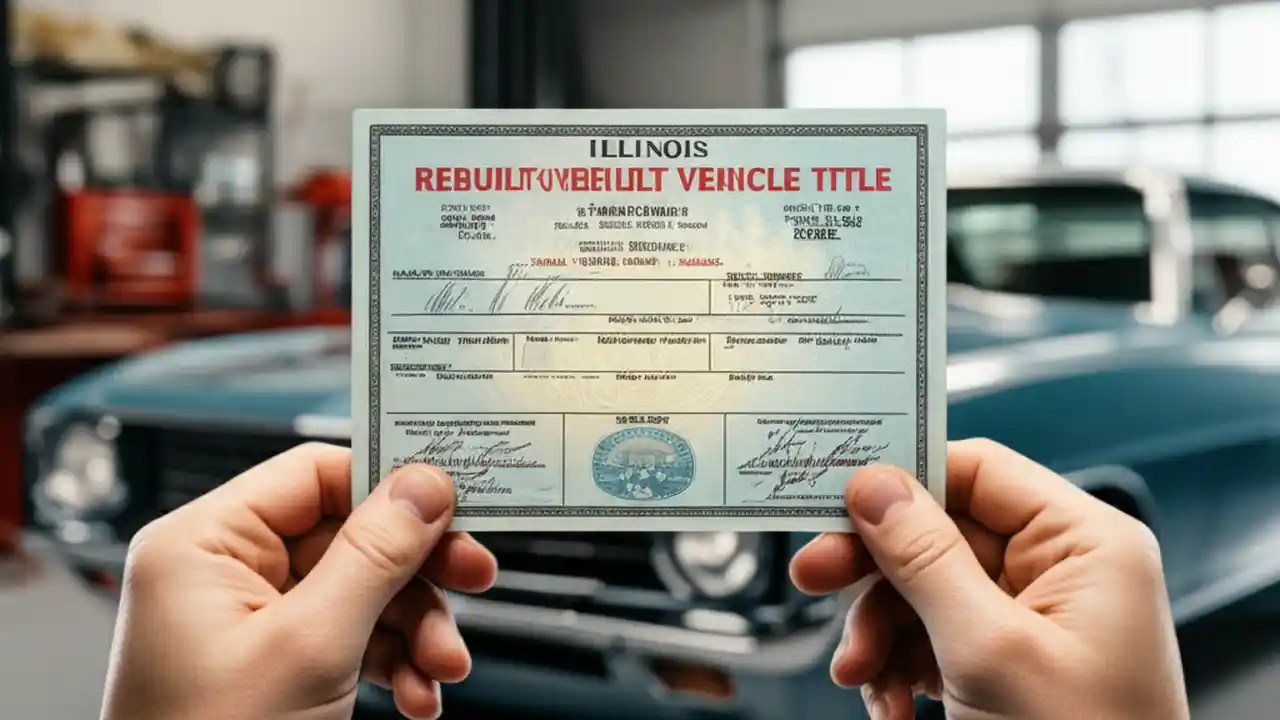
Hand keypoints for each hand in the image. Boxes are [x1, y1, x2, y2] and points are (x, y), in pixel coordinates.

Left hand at [100, 443, 497, 719]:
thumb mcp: (311, 644)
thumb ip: (374, 556)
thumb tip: (424, 485)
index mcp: (203, 544)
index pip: (315, 475)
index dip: (390, 484)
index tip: (455, 502)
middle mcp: (222, 573)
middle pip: (350, 536)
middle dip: (417, 574)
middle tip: (475, 577)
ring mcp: (249, 622)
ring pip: (361, 592)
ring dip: (415, 631)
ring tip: (444, 668)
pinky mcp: (273, 665)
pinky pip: (350, 638)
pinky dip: (392, 664)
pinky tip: (418, 695)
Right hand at [790, 439, 1189, 719]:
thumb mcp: (988, 649)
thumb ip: (925, 559)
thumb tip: (875, 485)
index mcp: (1087, 545)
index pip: (978, 472)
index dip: (904, 479)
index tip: (836, 497)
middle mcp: (1063, 573)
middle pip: (940, 532)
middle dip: (875, 569)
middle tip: (814, 576)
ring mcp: (1035, 621)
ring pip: (924, 589)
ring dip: (879, 632)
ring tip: (860, 674)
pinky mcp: (1008, 664)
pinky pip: (932, 637)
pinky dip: (897, 666)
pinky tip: (887, 702)